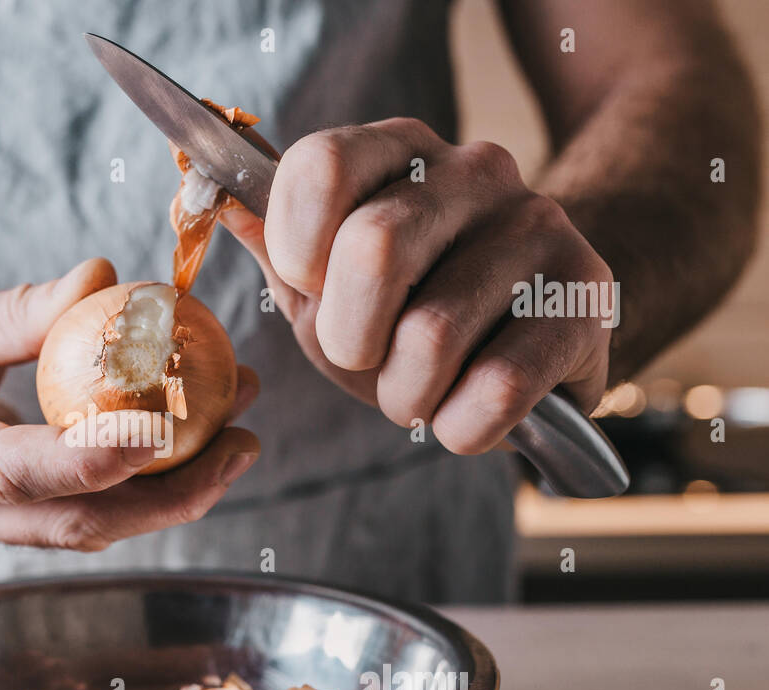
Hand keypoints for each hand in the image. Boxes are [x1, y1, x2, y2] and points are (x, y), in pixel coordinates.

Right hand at [0, 258, 259, 549]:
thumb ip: (9, 311)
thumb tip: (101, 283)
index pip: (12, 472)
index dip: (90, 460)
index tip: (164, 431)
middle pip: (71, 523)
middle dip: (167, 495)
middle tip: (241, 444)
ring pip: (89, 530)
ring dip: (172, 493)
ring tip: (241, 437)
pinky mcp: (6, 524)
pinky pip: (84, 515)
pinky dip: (145, 486)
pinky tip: (196, 444)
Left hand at [220, 118, 611, 453]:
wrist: (540, 326)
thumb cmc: (417, 306)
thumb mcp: (331, 282)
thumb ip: (278, 247)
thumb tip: (215, 200)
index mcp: (397, 152)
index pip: (321, 166)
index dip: (299, 248)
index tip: (313, 289)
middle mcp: (473, 171)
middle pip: (373, 249)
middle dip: (352, 340)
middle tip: (368, 359)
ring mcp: (538, 226)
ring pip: (432, 335)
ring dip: (407, 397)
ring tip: (424, 390)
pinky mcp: (586, 297)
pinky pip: (497, 387)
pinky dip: (462, 426)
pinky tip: (469, 411)